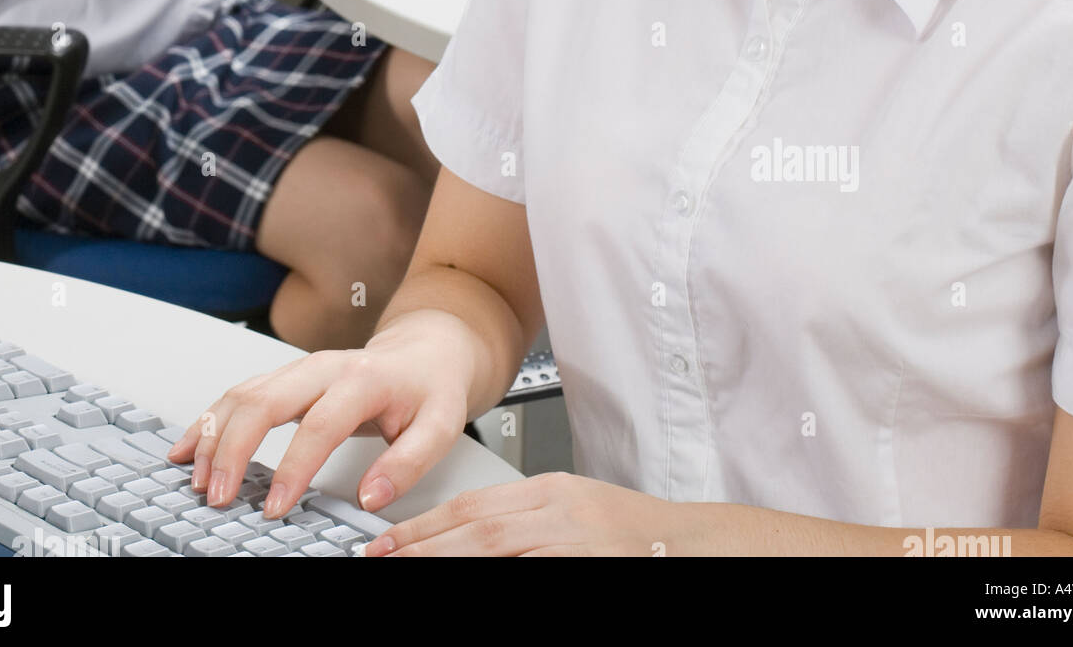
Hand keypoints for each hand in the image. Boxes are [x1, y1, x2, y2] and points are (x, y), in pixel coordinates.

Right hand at [165, 311, 479, 517]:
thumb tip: (372, 497)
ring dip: (213, 434)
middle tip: (218, 495)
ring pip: (244, 392)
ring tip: (196, 478)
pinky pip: (238, 393)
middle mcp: (324, 367)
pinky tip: (188, 447)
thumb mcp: (442, 425)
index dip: (293, 467)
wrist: (426, 349)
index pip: (320, 424)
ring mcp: (300, 369)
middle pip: (265, 400)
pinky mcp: (286, 377)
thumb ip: (409, 462)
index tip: (275, 506)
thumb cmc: (431, 387)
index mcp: (363, 379)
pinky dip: (208, 420)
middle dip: (233, 447)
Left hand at [363, 471, 702, 556]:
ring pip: (494, 550)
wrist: (695, 543)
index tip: (386, 541)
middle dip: (420, 545)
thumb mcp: (574, 511)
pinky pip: (529, 571)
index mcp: (552, 490)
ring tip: (401, 569)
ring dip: (444, 560)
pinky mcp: (587, 565)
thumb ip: (526, 520)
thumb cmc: (637, 533)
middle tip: (377, 558)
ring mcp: (573, 541)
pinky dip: (494, 576)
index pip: (475, 503)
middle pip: (476, 526)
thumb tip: (466, 538)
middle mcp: (560, 512)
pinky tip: (462, 581)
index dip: (425, 524)